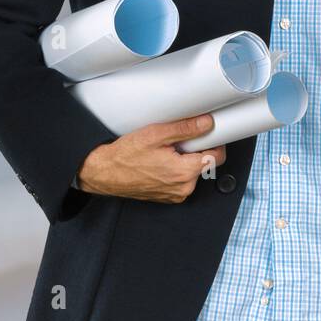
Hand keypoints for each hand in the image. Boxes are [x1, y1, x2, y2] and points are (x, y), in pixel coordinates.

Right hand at [76, 114, 224, 204]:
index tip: (208, 134)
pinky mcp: (168, 197)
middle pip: (205, 164)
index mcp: (184, 173)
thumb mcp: (157, 134)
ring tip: (166, 152)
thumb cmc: (125, 155)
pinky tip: (162, 162)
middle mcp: (183, 188)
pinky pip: (182, 180)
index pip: (217, 157)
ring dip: (186, 160)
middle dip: (196, 150)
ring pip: (193, 172)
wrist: (104, 172)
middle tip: (179, 141)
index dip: (214, 142)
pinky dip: (177, 170)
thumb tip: (207, 123)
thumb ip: (186, 128)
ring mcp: (176, 195)